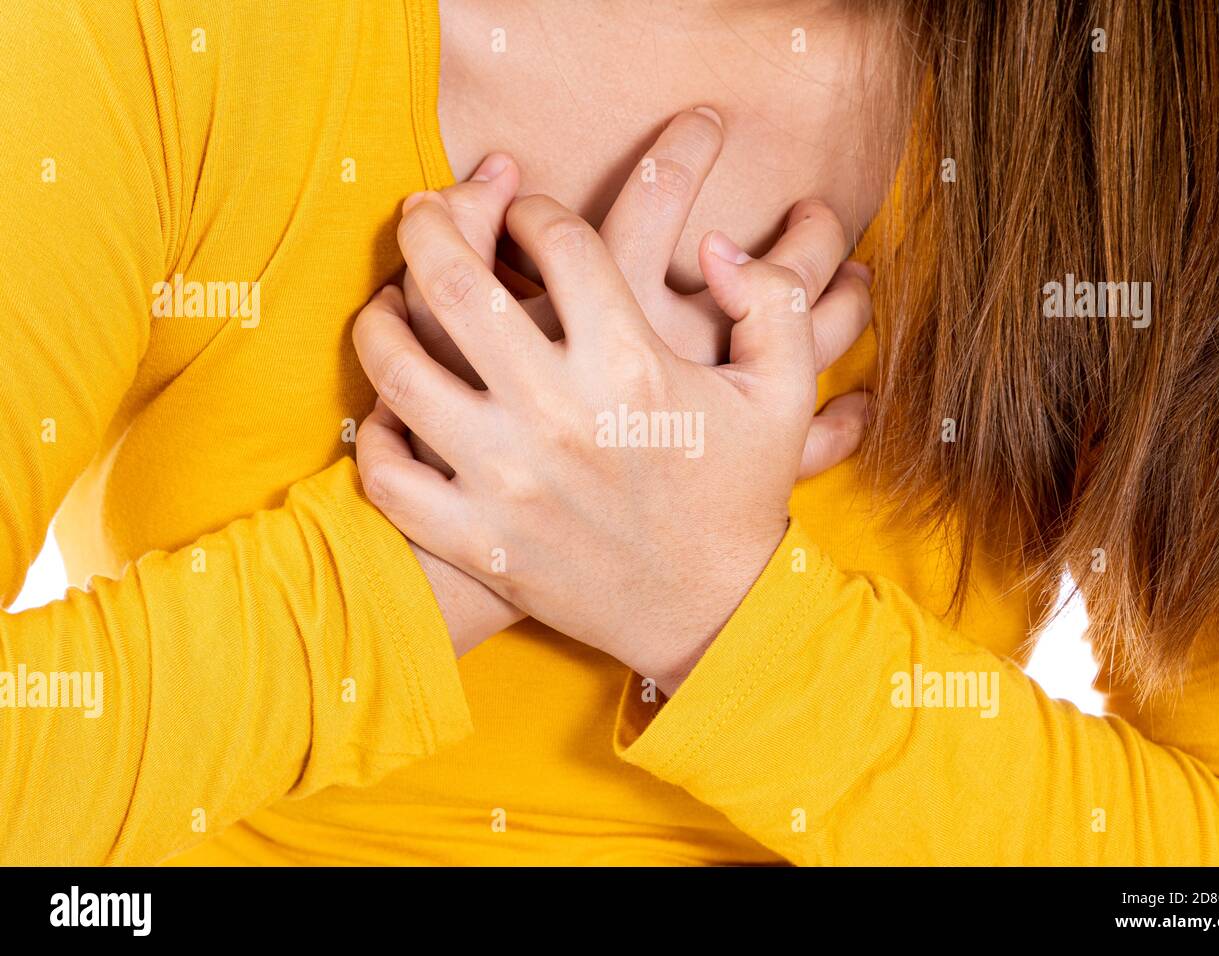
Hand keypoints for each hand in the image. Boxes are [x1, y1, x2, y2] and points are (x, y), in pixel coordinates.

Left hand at [354, 176, 871, 692]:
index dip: (533, 208)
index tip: (525, 212)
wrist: (711, 611)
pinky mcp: (477, 540)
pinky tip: (398, 410)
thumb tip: (713, 246)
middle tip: (422, 210)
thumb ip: (771, 300)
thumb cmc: (741, 494)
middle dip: (428, 225)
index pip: (557, 242)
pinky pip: (389, 476)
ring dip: (379, 320)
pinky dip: (378, 435)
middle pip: (456, 285)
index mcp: (630, 365)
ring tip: (387, 302)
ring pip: (399, 372)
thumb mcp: (784, 392)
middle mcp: (557, 414)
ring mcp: (506, 483)